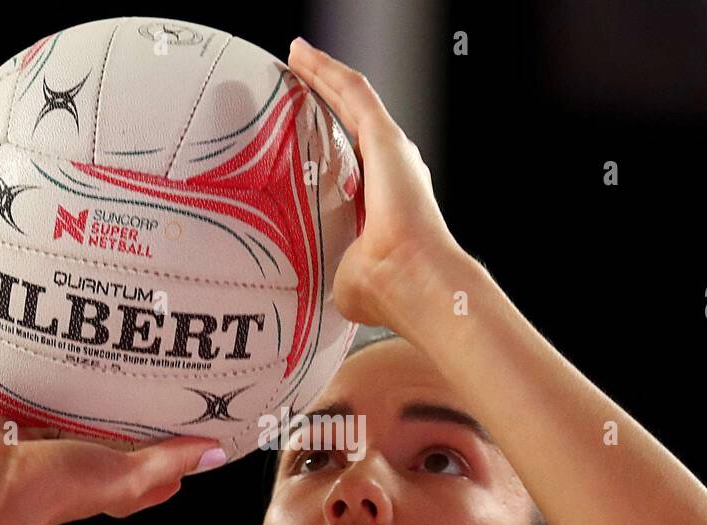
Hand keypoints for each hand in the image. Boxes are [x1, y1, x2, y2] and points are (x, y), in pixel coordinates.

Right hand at [0, 346, 224, 524]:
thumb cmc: (56, 492)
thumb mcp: (127, 477)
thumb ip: (171, 461)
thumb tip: (217, 451)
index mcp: (76, 457)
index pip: (106, 438)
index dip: (126, 424)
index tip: (151, 397)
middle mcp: (37, 441)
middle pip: (57, 410)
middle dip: (70, 386)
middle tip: (89, 344)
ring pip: (5, 391)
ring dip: (9, 370)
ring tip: (18, 331)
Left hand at [288, 37, 462, 334]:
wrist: (411, 282)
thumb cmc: (384, 288)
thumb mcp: (340, 272)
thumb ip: (324, 264)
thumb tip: (302, 278)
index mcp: (383, 201)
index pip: (349, 157)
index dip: (325, 138)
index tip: (300, 125)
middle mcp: (391, 170)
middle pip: (349, 118)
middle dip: (323, 93)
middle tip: (295, 73)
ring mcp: (390, 150)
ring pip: (351, 97)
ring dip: (323, 73)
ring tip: (296, 54)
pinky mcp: (385, 137)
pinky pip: (352, 91)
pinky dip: (327, 69)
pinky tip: (302, 55)